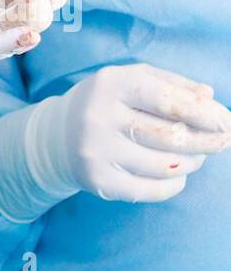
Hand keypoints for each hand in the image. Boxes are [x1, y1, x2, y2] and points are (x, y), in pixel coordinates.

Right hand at [41, 63, 230, 202]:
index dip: (206, 114)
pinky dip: (173, 185)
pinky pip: (150, 190)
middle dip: (207, 141)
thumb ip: (174, 84)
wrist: (56, 135)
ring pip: (165, 166)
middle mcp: (98, 117)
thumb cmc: (109, 103)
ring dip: (192, 163)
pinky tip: (177, 175)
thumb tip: (209, 98)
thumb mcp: (135, 80)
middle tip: (223, 142)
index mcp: (112, 85)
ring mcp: (95, 152)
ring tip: (195, 157)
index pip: (170, 102)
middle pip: (171, 137)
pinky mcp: (96, 180)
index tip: (227, 123)